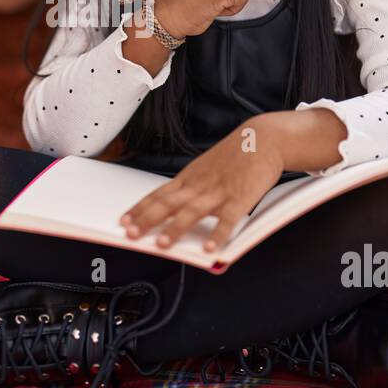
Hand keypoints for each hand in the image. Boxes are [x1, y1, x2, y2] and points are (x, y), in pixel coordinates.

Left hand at [120, 117, 283, 252]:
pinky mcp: (240, 198)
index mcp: (190, 177)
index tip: (123, 221)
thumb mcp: (206, 167)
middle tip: (130, 234)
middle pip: (168, 203)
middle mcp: (199, 185)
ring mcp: (219, 191)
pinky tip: (211, 248)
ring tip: (162, 244)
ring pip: (192, 211)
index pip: (158, 194)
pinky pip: (228, 219)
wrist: (264, 139)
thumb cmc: (235, 155)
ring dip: (176, 228)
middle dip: (147, 220)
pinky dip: (218, 234)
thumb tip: (176, 205)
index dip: (139, 208)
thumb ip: (192, 186)